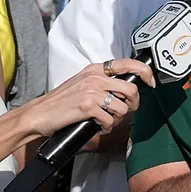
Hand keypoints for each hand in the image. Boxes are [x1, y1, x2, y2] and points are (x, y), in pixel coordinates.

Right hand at [23, 58, 154, 137]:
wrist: (39, 114)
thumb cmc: (60, 102)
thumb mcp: (82, 83)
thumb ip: (101, 82)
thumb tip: (125, 89)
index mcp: (95, 69)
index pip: (128, 64)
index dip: (145, 72)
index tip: (150, 83)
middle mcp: (95, 77)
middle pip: (131, 89)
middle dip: (134, 104)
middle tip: (126, 111)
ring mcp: (91, 91)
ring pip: (123, 107)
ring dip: (118, 118)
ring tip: (106, 121)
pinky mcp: (87, 106)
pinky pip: (110, 120)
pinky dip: (106, 127)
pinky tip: (97, 126)